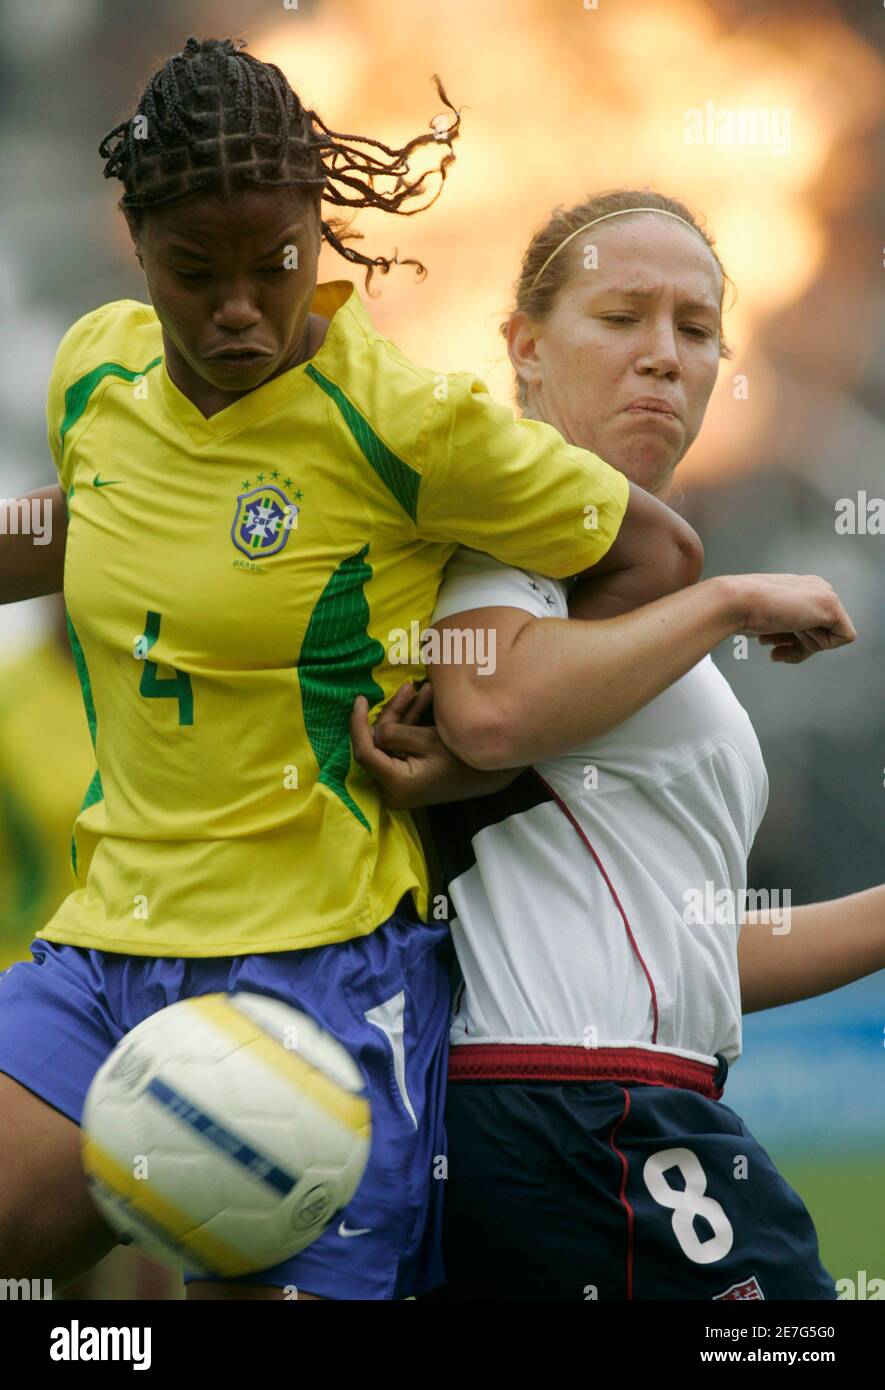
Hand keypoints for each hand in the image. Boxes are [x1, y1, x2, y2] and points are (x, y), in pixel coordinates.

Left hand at [350, 680, 521, 808]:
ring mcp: (398, 784)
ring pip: (390, 742)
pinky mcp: (405, 776)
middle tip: (409, 687)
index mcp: (396, 784)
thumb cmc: (463, 759)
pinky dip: (408, 726)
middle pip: (379, 744)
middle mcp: (392, 789)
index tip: (359, 699)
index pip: (365, 753)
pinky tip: (422, 700)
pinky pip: (399, 747)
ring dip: (404, 715)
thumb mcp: (429, 740)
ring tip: (422, 688)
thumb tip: (374, 729)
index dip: (357, 724)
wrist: (489, 777)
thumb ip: (397, 733)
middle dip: (393, 712)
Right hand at [725, 574, 856, 663]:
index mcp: (802, 588)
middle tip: (774, 645)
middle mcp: (816, 588)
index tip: (772, 642)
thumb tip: (790, 641)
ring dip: (803, 648)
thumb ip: (784, 626)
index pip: (812, 623)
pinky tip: (794, 638)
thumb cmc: (743, 610)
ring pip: (830, 637)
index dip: (794, 640)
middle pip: (823, 632)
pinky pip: (844, 637)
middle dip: (798, 646)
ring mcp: (825, 595)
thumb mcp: (767, 620)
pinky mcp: (831, 606)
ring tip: (775, 644)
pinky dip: (820, 646)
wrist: (736, 602)